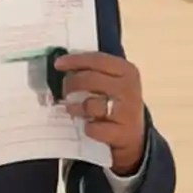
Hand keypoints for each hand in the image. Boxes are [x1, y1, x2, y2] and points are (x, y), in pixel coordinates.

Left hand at [55, 52, 145, 174]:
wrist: (134, 133)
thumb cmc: (116, 101)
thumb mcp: (112, 81)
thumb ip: (93, 70)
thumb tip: (63, 64)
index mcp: (127, 71)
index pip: (97, 59)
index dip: (75, 60)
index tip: (58, 64)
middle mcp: (128, 88)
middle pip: (90, 79)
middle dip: (71, 84)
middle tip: (64, 91)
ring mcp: (127, 111)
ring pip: (89, 105)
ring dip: (76, 108)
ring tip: (75, 109)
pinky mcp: (122, 132)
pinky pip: (93, 128)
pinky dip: (88, 128)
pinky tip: (90, 125)